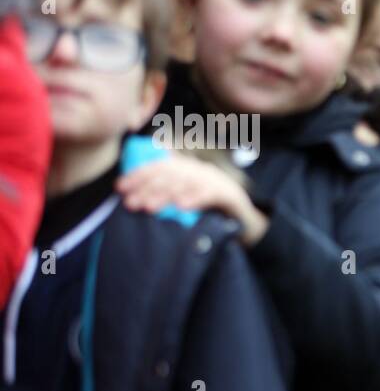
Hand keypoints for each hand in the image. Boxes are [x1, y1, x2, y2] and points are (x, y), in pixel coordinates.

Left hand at [117, 154, 267, 245]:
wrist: (249, 224)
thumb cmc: (213, 216)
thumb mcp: (186, 203)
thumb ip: (168, 197)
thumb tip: (136, 198)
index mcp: (189, 170)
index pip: (160, 166)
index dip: (139, 175)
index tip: (120, 187)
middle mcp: (202, 171)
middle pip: (171, 174)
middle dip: (147, 187)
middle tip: (130, 203)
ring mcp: (217, 181)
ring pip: (186, 183)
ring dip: (165, 195)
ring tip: (148, 207)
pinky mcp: (231, 195)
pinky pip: (209, 194)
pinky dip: (194, 198)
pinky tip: (180, 207)